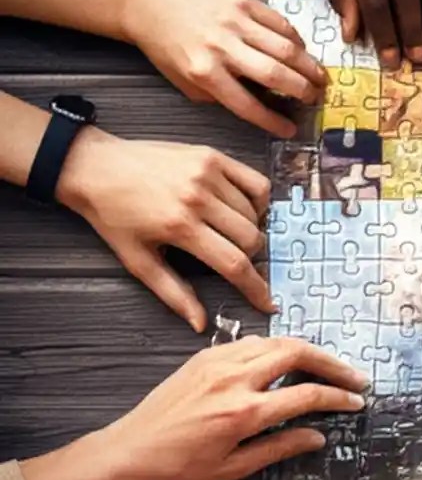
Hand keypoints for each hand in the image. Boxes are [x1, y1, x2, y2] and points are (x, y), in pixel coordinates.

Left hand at [21, 336, 366, 479]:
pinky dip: (277, 347)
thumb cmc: (179, 467)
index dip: (338, 397)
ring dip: (307, 350)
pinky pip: (252, 341)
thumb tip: (317, 436)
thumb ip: (280, 447)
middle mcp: (234, 379)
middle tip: (352, 376)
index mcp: (244, 412)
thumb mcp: (233, 467)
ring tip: (325, 366)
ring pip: (276, 340)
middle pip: (297, 352)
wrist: (128, 451)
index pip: (307, 394)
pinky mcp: (205, 354)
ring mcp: (218, 361)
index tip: (357, 400)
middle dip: (332, 363)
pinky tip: (286, 359)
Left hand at [58, 130, 271, 331]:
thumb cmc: (114, 215)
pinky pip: (256, 182)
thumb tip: (200, 323)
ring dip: (252, 230)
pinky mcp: (213, 156)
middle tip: (235, 258)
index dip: (256, 288)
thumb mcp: (138, 261)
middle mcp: (198, 198)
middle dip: (250, 257)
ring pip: (256, 213)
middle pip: (251, 239)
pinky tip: (245, 208)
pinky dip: (259, 200)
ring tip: (232, 232)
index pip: (234, 264)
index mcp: (180, 227)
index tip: (267, 301)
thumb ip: (173, 294)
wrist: (95, 167)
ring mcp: (208, 174)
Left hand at [121, 0, 325, 137]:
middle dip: (302, 91)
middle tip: (315, 100)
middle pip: (276, 75)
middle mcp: (222, 48)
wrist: (146, 2)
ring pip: (285, 48)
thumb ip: (218, 95)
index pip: (248, 105)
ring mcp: (234, 22)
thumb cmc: (164, 45)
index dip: (274, 121)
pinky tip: (302, 51)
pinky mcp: (242, 1)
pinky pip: (279, 22)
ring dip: (309, 66)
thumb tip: (256, 102)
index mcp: (204, 73)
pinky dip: (296, 39)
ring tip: (320, 78)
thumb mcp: (184, 82)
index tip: (290, 129)